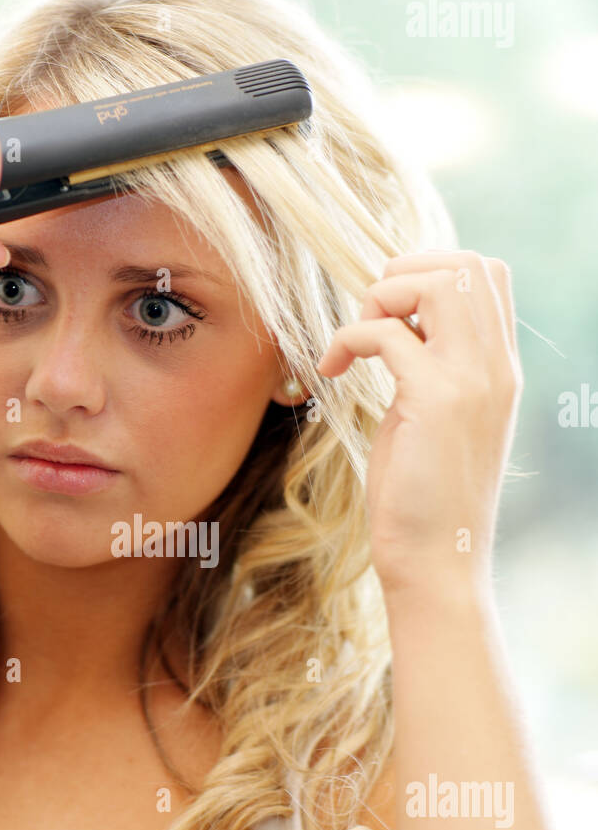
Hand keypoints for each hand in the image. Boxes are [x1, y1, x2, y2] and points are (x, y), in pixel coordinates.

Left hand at [314, 250, 522, 600]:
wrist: (437, 564)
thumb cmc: (424, 500)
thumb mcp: (433, 420)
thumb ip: (428, 369)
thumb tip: (395, 329)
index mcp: (499, 369)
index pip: (487, 275)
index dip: (430, 271)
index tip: (389, 314)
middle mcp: (495, 368)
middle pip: (467, 265)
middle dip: (405, 272)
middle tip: (370, 318)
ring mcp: (471, 382)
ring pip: (437, 283)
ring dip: (381, 298)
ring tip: (354, 344)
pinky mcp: (435, 402)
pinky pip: (387, 333)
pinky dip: (348, 339)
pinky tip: (330, 370)